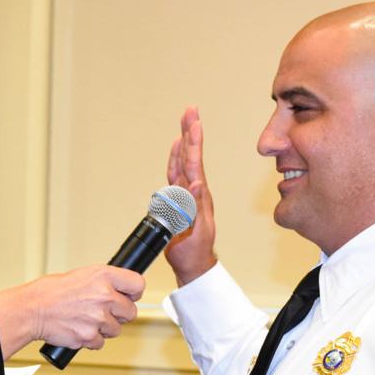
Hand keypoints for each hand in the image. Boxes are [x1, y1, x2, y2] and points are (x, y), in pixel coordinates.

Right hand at [0, 265, 143, 358]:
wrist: (31, 310)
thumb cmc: (50, 292)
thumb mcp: (80, 275)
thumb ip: (102, 282)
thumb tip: (118, 290)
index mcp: (103, 275)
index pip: (138, 284)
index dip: (133, 293)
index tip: (129, 296)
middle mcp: (104, 295)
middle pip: (131, 311)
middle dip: (119, 314)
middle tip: (103, 312)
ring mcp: (98, 317)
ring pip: (116, 329)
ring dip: (104, 328)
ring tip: (86, 320)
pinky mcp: (90, 336)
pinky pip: (100, 342)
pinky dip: (91, 340)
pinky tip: (78, 329)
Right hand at [164, 106, 217, 285]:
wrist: (194, 264)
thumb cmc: (193, 252)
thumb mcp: (194, 232)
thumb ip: (193, 209)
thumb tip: (194, 184)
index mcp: (198, 197)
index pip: (195, 164)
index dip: (193, 143)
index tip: (194, 123)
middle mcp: (194, 192)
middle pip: (191, 157)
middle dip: (190, 133)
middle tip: (190, 111)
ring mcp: (187, 195)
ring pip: (185, 162)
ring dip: (185, 141)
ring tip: (186, 121)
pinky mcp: (180, 200)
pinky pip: (177, 174)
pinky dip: (176, 158)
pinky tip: (176, 147)